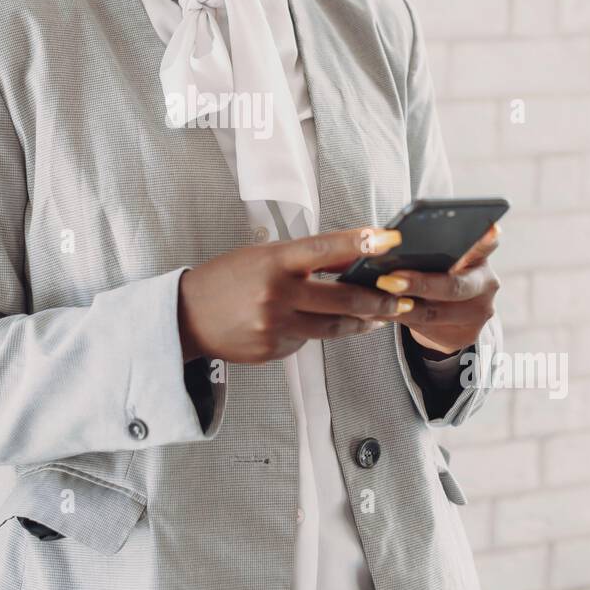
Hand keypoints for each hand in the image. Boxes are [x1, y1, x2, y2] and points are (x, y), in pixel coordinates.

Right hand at [178, 225, 414, 364]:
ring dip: (362, 322)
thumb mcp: (262, 257)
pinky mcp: (274, 349)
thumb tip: (352, 259)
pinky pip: (310, 340)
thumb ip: (303, 259)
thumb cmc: (227, 279)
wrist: (187, 317)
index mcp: (273, 261)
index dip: (360, 243)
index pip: (325, 249)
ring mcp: (276, 325)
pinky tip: (326, 324)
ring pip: (334, 326)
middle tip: (402, 298)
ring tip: (380, 317)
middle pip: (342, 298)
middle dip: (379, 300)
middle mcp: (276, 294)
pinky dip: (322, 331)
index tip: (389, 240)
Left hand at [373, 223, 501, 355]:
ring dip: (398, 307)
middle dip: (419, 284)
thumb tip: (387, 242)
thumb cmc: (435, 272)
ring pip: (434, 312)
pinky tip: (372, 314)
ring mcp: (479, 314)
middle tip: (387, 280)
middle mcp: (487, 284)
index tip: (488, 230)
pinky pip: (424, 330)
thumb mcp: (438, 257)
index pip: (487, 244)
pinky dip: (396, 320)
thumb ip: (428, 249)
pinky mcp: (464, 337)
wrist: (446, 314)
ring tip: (370, 300)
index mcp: (480, 256)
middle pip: (454, 286)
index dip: (487, 239)